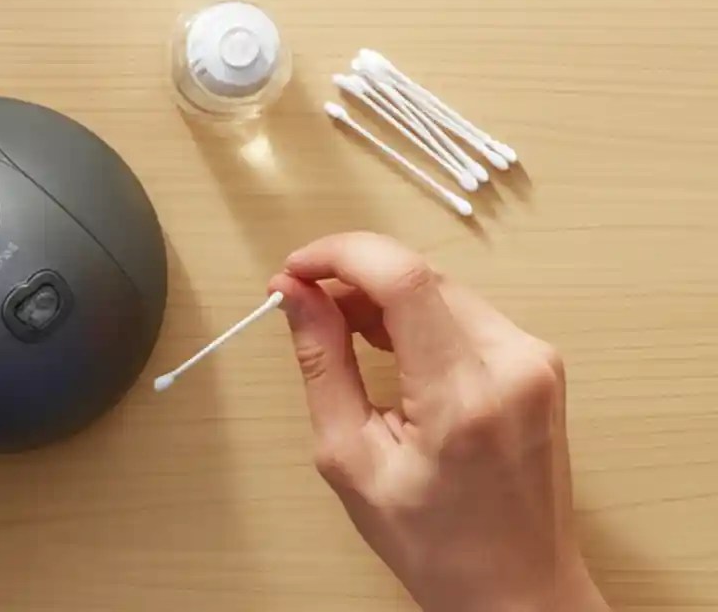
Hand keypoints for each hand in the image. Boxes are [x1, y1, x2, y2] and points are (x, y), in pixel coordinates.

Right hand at [269, 232, 608, 611]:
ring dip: (382, 295)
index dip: (340, 255)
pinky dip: (416, 315)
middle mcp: (513, 364)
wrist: (518, 589)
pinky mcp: (539, 361)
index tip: (295, 269)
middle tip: (302, 303)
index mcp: (464, 396)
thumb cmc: (435, 543)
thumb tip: (294, 296)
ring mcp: (536, 360)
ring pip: (441, 289)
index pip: (404, 278)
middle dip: (352, 276)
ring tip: (339, 330)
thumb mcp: (351, 459)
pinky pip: (465, 312)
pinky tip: (385, 341)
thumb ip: (323, 365)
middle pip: (419, 276)